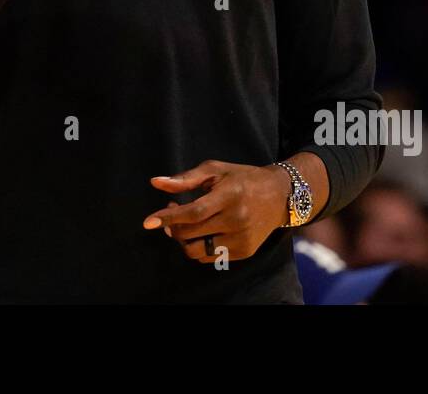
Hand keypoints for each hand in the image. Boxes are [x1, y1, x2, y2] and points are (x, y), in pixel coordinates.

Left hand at [141, 160, 288, 261]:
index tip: (148, 222)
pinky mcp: (245, 251)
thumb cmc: (242, 178)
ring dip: (183, 241)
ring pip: (198, 251)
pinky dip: (199, 248)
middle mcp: (236, 220)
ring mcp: (242, 239)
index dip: (169, 218)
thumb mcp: (215, 170)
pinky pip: (211, 257)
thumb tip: (156, 183)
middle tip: (171, 211)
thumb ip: (185, 179)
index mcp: (229, 196)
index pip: (193, 213)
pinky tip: (201, 232)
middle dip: (173, 227)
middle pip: (192, 234)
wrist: (279, 195)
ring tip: (184, 225)